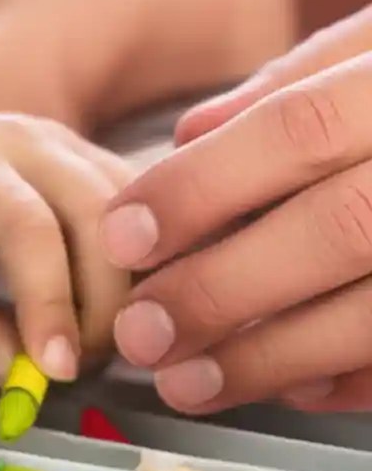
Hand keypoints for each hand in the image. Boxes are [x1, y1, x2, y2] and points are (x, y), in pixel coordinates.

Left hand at [0, 111, 132, 388]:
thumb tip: (18, 377)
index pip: (29, 231)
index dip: (51, 303)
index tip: (57, 371)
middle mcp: (26, 141)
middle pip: (97, 216)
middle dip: (103, 303)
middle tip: (80, 366)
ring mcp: (64, 142)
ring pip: (130, 213)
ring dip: (127, 285)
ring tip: (92, 343)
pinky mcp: (87, 155)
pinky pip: (133, 210)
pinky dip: (135, 263)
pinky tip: (111, 308)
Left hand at [102, 5, 371, 413]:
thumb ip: (298, 81)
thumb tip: (187, 137)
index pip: (299, 131)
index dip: (203, 187)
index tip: (122, 236)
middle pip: (340, 228)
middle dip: (224, 287)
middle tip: (139, 332)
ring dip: (276, 354)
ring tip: (187, 381)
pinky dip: (358, 376)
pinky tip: (294, 389)